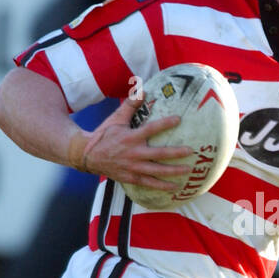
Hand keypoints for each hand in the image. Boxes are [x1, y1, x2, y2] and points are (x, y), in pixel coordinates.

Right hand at [74, 94, 192, 190]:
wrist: (87, 156)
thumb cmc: (104, 135)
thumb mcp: (116, 119)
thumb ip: (130, 105)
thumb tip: (142, 90)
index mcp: (131, 137)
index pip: (151, 128)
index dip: (165, 123)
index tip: (179, 118)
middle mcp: (133, 153)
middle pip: (159, 154)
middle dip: (176, 153)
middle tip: (191, 151)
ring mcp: (133, 167)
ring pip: (156, 171)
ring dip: (173, 171)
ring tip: (188, 170)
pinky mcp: (131, 178)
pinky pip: (149, 184)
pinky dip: (162, 186)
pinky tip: (175, 187)